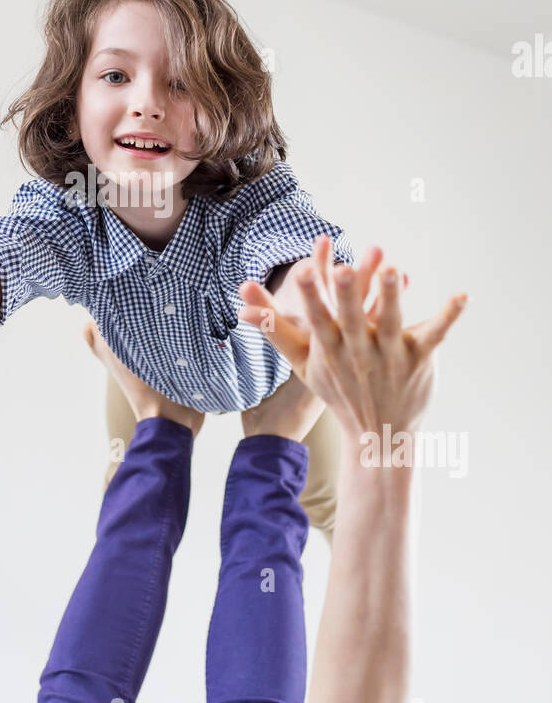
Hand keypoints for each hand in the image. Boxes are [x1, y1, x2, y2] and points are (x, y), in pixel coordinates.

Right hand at [238, 244, 467, 440]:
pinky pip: (435, 332)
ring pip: (391, 322)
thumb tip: (240, 295)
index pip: (316, 318)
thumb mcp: (300, 360)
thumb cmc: (336, 389)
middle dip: (345, 295)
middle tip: (342, 268)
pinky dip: (449, 315)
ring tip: (393, 269)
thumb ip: (273, 325)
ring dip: (392, 296)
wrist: (377, 433)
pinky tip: (461, 296)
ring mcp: (390, 355)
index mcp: (329, 348)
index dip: (308, 296)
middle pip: (351, 319)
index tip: (300, 271)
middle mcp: (357, 351)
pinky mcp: (419, 358)